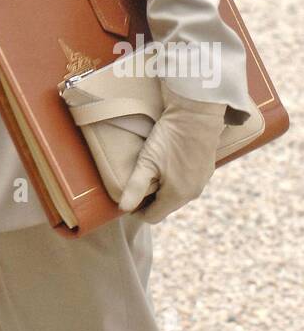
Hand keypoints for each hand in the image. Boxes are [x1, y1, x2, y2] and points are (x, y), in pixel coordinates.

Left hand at [118, 80, 227, 224]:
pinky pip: (187, 183)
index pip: (154, 216)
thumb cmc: (169, 138)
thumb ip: (135, 187)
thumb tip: (122, 209)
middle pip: (166, 206)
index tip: (128, 199)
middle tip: (136, 185)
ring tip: (151, 173)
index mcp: (177, 195)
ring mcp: (202, 182)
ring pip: (177, 195)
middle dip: (150, 201)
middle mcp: (192, 193)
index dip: (138, 211)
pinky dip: (176, 180)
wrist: (196, 114)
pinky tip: (168, 165)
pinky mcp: (206, 170)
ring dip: (163, 190)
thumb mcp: (147, 161)